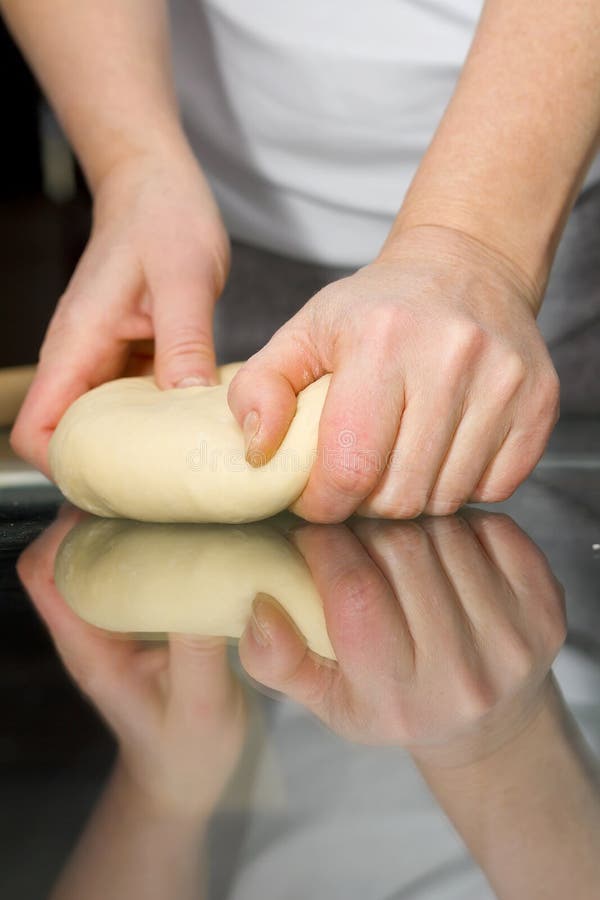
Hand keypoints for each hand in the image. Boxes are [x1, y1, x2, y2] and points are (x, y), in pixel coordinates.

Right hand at [11, 149, 229, 475]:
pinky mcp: (126, 352)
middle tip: (158, 486)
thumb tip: (189, 406)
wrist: (157, 187)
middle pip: (68, 436)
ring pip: (103, 422)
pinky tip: (189, 424)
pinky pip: (132, 400)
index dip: (61, 465)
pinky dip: (154, 418)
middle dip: (104, 467)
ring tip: (178, 463)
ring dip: (134, 445)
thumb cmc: (162, 219)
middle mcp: (80, 356)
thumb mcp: (184, 282)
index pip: (36, 428)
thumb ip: (185, 345)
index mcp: (76, 344)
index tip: (108, 484)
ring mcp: (102, 356)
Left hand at [18, 509, 245, 818]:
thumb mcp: (202, 705)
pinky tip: (189, 533)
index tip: (117, 506)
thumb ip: (200, 649)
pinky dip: (150, 541)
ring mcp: (112, 620)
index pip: (43, 572)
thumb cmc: (186, 752)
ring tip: (173, 504)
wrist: (181, 777)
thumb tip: (214, 581)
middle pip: (65, 548)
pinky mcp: (136, 617)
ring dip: (126, 522)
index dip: (66, 531)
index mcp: (89, 647)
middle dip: (99, 511)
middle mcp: (91, 626)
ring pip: (96, 551)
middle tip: (155, 492)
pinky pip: (129, 564)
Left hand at [227, 227, 558, 521]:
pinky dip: (462, 484)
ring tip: (398, 457)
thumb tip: (256, 449)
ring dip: (413, 495)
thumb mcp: (305, 331)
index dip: (323, 502)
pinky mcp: (539, 402)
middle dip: (367, 502)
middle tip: (358, 473)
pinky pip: (494, 488)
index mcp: (382, 341)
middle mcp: (452, 358)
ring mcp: (504, 382)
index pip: (349, 467)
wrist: (466, 266)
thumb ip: (261, 386)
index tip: (316, 495)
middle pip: (400, 495)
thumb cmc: (378, 307)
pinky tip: (443, 449)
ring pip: (447, 498)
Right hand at [239, 511, 565, 764]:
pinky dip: (461, 523)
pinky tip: (444, 544)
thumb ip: (277, 659)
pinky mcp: (545, 609)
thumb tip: (258, 605)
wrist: (485, 722)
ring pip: (445, 533)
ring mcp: (511, 642)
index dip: (324, 546)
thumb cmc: (394, 705)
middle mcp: (462, 677)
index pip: (355, 594)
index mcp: (398, 701)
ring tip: (396, 539)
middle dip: (365, 528)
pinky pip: (493, 529)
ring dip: (412, 522)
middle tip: (354, 533)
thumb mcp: (325, 698)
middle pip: (401, 552)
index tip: (312, 534)